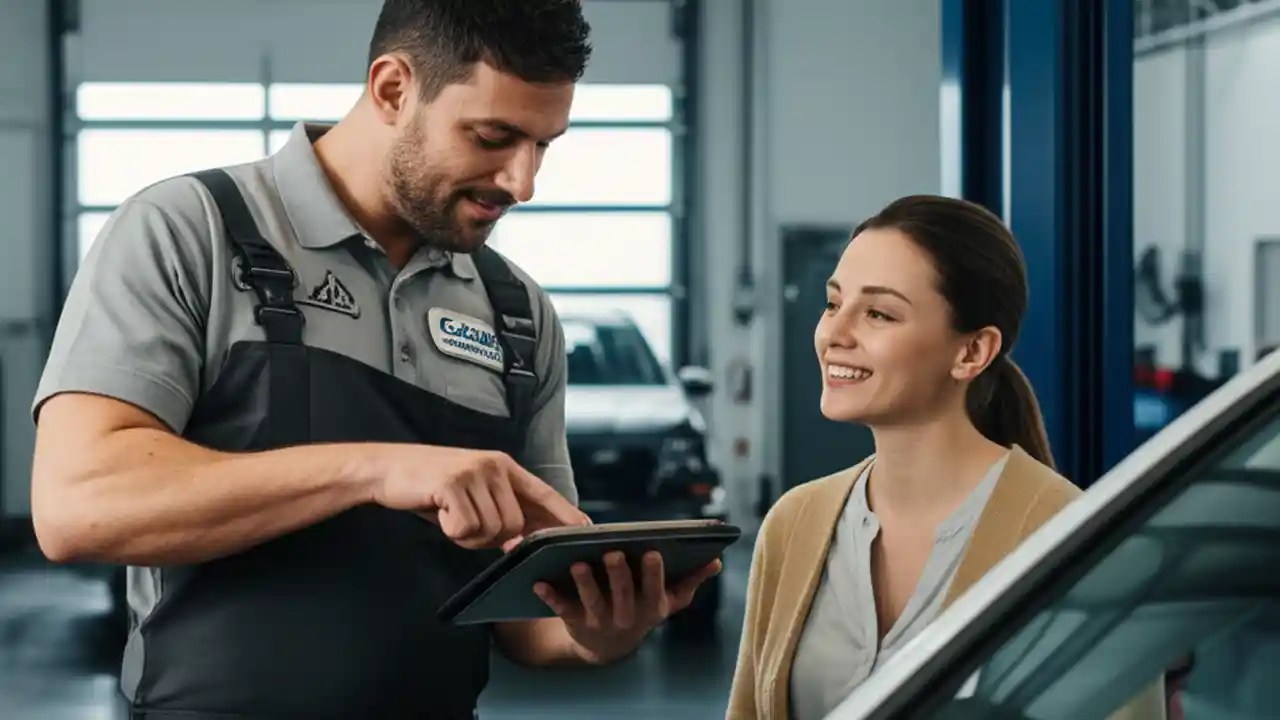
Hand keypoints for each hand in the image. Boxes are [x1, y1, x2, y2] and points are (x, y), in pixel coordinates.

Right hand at [370, 445, 588, 548]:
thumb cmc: (431, 487)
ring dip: (468, 536)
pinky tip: (438, 513)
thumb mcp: (471, 493)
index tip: (586, 530)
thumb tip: (523, 538)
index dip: (565, 514)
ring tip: (448, 514)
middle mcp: (494, 466)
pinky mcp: (453, 483)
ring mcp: (474, 472)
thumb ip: (499, 509)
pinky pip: (466, 529)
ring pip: (491, 530)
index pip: (543, 493)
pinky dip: (450, 531)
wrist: (387, 469)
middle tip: (462, 523)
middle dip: (490, 538)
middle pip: (514, 525)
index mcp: (503, 467)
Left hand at [533, 551, 722, 664]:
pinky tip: (538, 582)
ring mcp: (600, 620)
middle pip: (623, 594)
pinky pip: (562, 609)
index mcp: (651, 607)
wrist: (610, 646)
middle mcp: (627, 616)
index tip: (652, 553)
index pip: (655, 589)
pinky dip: (550, 596)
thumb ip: (691, 580)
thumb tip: (715, 560)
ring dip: (585, 583)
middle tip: (614, 552)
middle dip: (618, 573)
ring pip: (592, 601)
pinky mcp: (575, 621)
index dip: (654, 573)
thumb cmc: (643, 609)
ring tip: (578, 563)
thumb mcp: (669, 600)